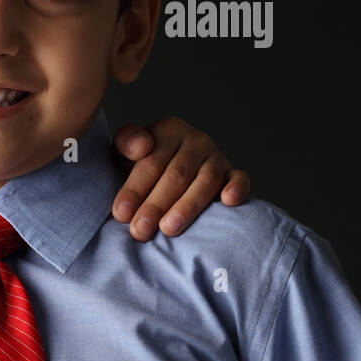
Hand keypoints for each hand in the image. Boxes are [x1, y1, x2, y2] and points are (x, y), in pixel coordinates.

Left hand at [111, 117, 249, 239]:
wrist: (163, 169)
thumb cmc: (139, 162)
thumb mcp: (124, 149)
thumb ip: (126, 143)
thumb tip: (141, 147)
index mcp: (168, 131)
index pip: (151, 162)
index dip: (135, 189)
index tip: (121, 213)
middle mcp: (196, 141)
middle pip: (176, 176)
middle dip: (156, 205)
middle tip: (140, 230)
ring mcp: (217, 157)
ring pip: (205, 182)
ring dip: (187, 207)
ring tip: (169, 229)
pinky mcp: (233, 173)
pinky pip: (239, 179)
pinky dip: (236, 188)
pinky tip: (227, 201)